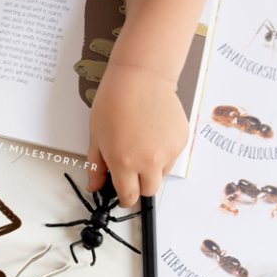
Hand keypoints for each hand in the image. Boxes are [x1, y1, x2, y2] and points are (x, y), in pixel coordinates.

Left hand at [87, 62, 188, 207]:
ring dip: (153, 168)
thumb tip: (95, 187)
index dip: (125, 198)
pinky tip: (154, 132)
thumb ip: (96, 166)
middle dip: (140, 185)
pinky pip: (173, 156)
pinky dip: (165, 151)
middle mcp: (149, 161)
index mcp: (124, 163)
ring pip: (162, 173)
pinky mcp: (181, 140)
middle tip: (132, 169)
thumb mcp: (96, 136)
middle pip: (149, 190)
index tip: (124, 196)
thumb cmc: (114, 102)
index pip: (129, 196)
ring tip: (142, 143)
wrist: (140, 77)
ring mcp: (168, 151)